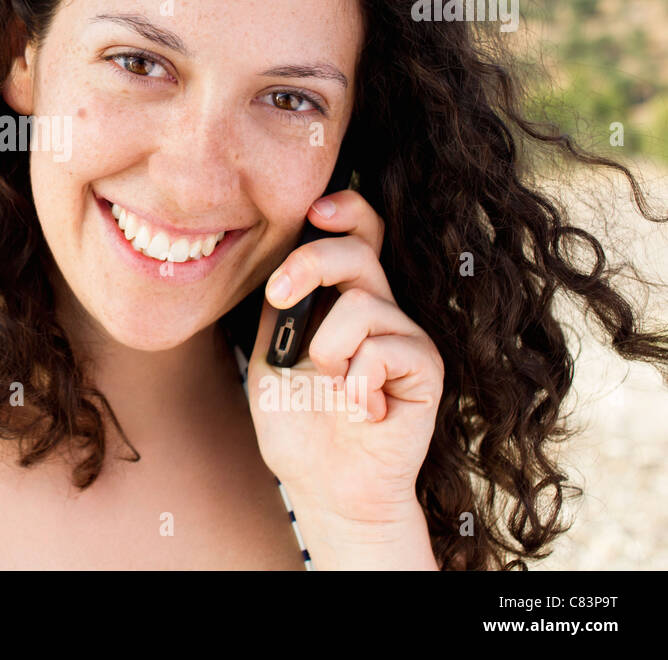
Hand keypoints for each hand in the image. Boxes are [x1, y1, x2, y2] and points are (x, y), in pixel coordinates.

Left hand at [244, 189, 444, 526]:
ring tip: (332, 390)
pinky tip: (361, 411)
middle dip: (312, 261)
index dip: (343, 209)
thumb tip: (282, 258)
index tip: (313, 211)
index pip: (356, 233)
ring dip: (329, 350)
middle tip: (280, 296)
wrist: (326, 487)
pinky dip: (356, 384)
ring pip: (362, 303)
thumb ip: (281, 308)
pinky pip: (384, 348)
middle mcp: (378, 308)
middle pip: (359, 248)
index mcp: (340, 299)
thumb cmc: (298, 425)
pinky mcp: (426, 368)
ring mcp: (404, 336)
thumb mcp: (270, 356)